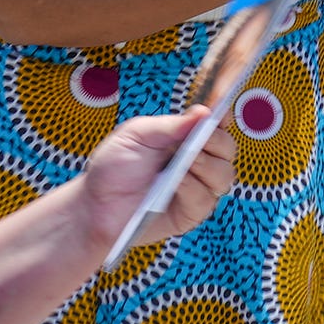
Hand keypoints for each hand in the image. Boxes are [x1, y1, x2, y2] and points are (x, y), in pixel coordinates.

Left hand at [72, 107, 238, 253]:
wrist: (95, 206)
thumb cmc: (113, 169)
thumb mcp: (135, 136)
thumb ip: (169, 125)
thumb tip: (204, 112)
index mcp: (186, 138)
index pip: (217, 123)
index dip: (222, 117)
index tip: (217, 113)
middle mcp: (198, 161)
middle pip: (228, 148)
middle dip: (217, 142)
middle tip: (198, 142)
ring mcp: (198, 187)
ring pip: (224, 174)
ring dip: (207, 166)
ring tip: (183, 165)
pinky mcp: (193, 211)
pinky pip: (206, 198)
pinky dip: (193, 189)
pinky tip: (176, 185)